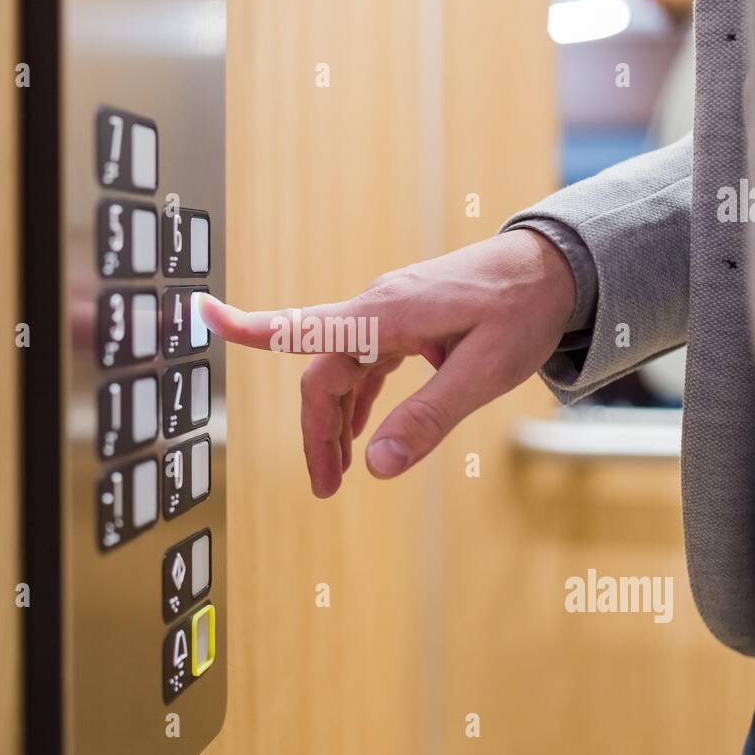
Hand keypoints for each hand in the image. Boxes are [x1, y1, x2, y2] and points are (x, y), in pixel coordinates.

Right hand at [197, 228, 575, 497]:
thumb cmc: (522, 309)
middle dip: (314, 430)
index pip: (301, 327)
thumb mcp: (483, 373)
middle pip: (321, 373)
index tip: (201, 314)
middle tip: (325, 488)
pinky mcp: (405, 321)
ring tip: (337, 474)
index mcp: (386, 314)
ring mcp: (389, 314)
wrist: (553, 266)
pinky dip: (357, 400)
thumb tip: (377, 467)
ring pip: (340, 371)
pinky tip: (361, 433)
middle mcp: (377, 309)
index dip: (247, 327)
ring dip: (334, 422)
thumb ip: (428, 419)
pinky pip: (364, 363)